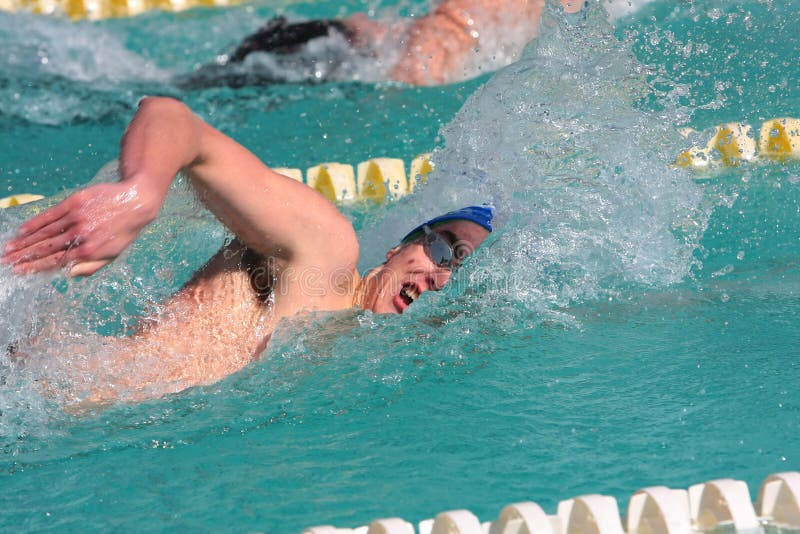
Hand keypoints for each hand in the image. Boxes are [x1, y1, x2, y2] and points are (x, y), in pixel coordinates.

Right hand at [2, 180, 158, 275]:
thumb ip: (90, 267)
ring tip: (9, 248)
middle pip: (45, 248)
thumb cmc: (123, 232)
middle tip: (5, 261)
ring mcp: (76, 218)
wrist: (136, 201)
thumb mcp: (112, 255)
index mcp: (89, 252)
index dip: (34, 267)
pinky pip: (50, 215)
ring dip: (24, 241)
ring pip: (44, 233)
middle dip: (22, 256)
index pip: (55, 262)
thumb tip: (67, 275)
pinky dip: (35, 223)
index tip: (18, 271)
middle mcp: (80, 236)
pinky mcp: (74, 203)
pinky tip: (22, 230)